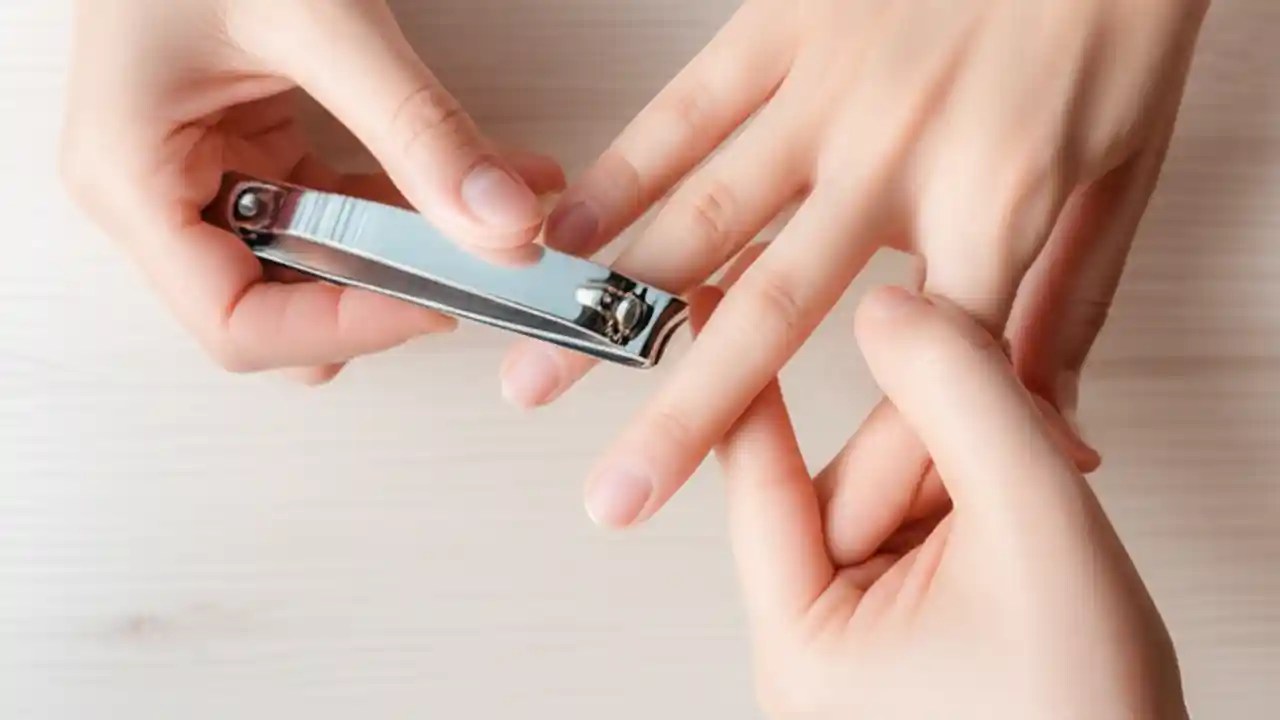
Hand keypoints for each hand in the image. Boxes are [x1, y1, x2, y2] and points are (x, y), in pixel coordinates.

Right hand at [61, 0, 564, 382]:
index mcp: (131, 177)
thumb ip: (416, 126)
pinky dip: (407, 204)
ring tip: (503, 221)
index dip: (343, 329)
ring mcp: (203, 174)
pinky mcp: (250, 152)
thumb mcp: (318, 19)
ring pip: (318, 266)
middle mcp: (157, 191)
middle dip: (382, 297)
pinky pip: (334, 211)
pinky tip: (480, 181)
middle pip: (278, 309)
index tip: (438, 305)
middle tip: (474, 273)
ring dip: (414, 253)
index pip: (236, 323)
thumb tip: (502, 222)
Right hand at [498, 0, 1208, 525]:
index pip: (915, 373)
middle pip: (768, 314)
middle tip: (615, 494)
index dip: (869, 467)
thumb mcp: (1128, 172)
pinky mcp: (786, 23)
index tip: (820, 536)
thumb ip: (1068, 304)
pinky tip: (564, 234)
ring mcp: (830, 86)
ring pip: (698, 216)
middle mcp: (896, 153)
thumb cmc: (1114, 17)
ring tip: (539, 377)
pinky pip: (683, 110)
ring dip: (609, 309)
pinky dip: (617, 176)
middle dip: (680, 419)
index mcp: (999, 200)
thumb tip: (1051, 425)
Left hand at [707, 286, 1186, 719]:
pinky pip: (917, 539)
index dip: (744, 377)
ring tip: (1039, 490)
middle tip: (1014, 418)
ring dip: (965, 476)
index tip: (717, 300)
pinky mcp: (902, 641)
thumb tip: (890, 310)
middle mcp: (815, 649)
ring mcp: (859, 647)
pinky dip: (972, 510)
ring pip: (892, 504)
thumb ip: (960, 401)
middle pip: (846, 485)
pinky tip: (1021, 517)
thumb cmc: (1084, 716)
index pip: (760, 479)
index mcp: (804, 643)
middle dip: (933, 445)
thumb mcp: (1030, 528)